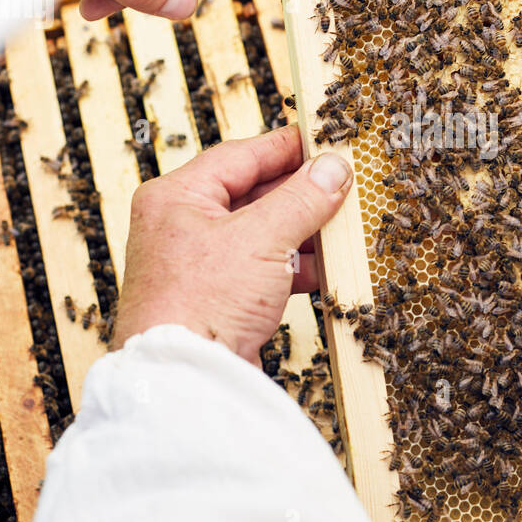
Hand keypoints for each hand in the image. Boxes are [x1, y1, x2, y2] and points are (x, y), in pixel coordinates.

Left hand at [111, 125, 352, 363]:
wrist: (182, 380)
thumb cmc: (199, 305)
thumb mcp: (261, 239)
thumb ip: (301, 199)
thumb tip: (333, 168)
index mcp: (177, 197)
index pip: (242, 155)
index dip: (288, 147)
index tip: (325, 140)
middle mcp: (182, 226)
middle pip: (253, 194)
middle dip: (301, 194)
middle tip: (344, 184)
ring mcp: (198, 264)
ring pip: (261, 233)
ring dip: (302, 232)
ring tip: (341, 227)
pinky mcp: (217, 298)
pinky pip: (262, 268)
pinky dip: (293, 267)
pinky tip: (324, 269)